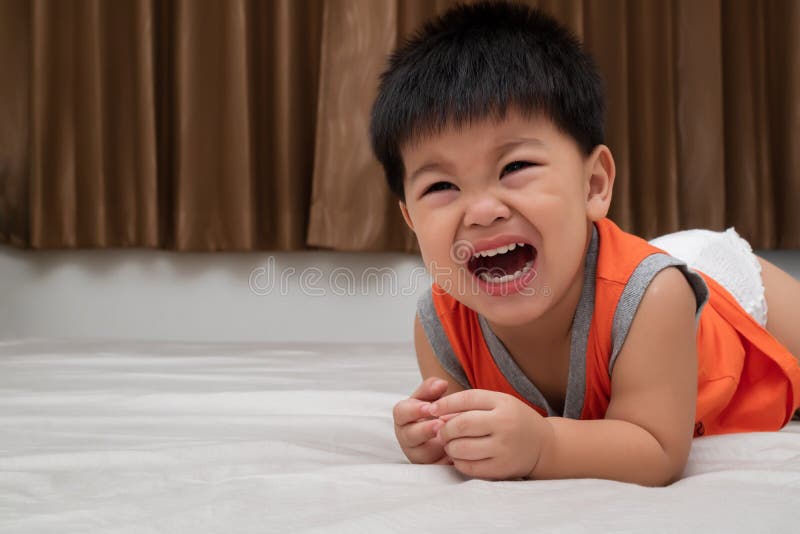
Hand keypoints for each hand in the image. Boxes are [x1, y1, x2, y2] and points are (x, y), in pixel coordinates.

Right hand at [393, 377, 453, 464]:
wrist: (441, 431)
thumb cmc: (432, 412)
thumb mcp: (429, 398)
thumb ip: (432, 388)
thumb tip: (441, 383)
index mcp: (404, 417)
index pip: (401, 413)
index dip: (414, 410)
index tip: (429, 407)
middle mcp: (407, 436)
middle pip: (409, 435)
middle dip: (424, 430)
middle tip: (439, 424)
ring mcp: (417, 453)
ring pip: (421, 454)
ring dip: (435, 447)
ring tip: (449, 439)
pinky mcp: (430, 467)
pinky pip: (436, 467)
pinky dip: (446, 461)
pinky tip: (457, 453)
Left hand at [429, 389, 553, 479]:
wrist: (542, 445)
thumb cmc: (513, 419)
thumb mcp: (498, 402)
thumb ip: (470, 404)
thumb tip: (438, 413)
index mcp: (503, 404)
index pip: (467, 399)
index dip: (445, 403)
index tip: (432, 409)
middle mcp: (505, 425)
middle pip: (461, 425)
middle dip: (445, 429)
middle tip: (441, 431)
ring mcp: (504, 449)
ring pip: (462, 448)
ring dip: (449, 447)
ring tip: (450, 444)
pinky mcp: (501, 469)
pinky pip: (469, 467)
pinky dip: (458, 462)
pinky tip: (460, 456)